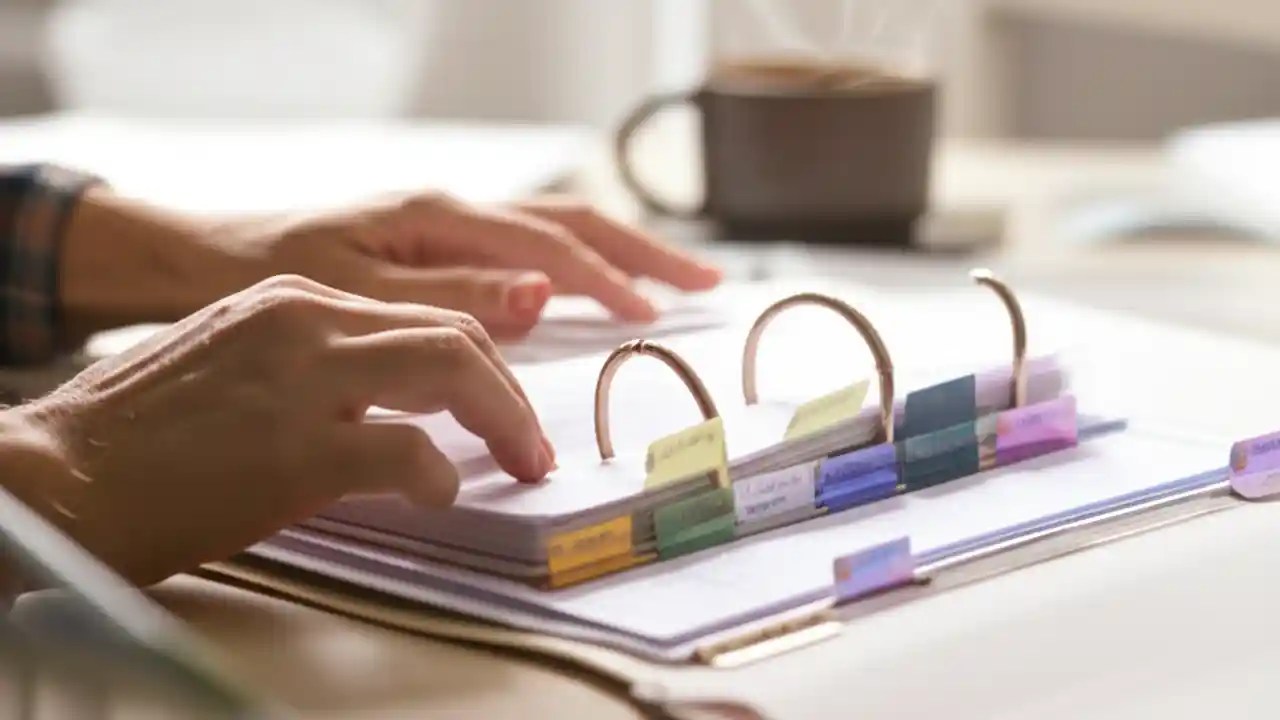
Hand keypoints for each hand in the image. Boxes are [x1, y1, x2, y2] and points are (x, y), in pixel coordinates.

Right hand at [0, 275, 552, 587]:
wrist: (60, 474)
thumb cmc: (145, 434)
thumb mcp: (240, 361)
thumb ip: (319, 365)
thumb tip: (398, 406)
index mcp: (294, 301)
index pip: (423, 314)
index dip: (484, 364)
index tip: (507, 407)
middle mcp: (304, 321)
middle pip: (453, 333)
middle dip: (510, 393)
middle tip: (532, 444)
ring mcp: (301, 380)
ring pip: (449, 368)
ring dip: (503, 420)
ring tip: (522, 463)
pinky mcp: (294, 450)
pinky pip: (407, 453)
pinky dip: (439, 476)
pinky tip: (440, 495)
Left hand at [59, 188, 721, 342]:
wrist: (208, 257)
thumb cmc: (271, 274)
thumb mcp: (355, 293)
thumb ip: (450, 294)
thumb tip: (541, 292)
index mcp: (438, 217)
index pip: (549, 247)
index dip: (608, 282)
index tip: (656, 316)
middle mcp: (452, 210)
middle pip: (572, 221)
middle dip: (642, 252)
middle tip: (705, 282)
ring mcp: (448, 223)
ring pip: (555, 227)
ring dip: (619, 251)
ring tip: (671, 278)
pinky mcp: (439, 242)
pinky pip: (527, 243)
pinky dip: (577, 258)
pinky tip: (592, 281)